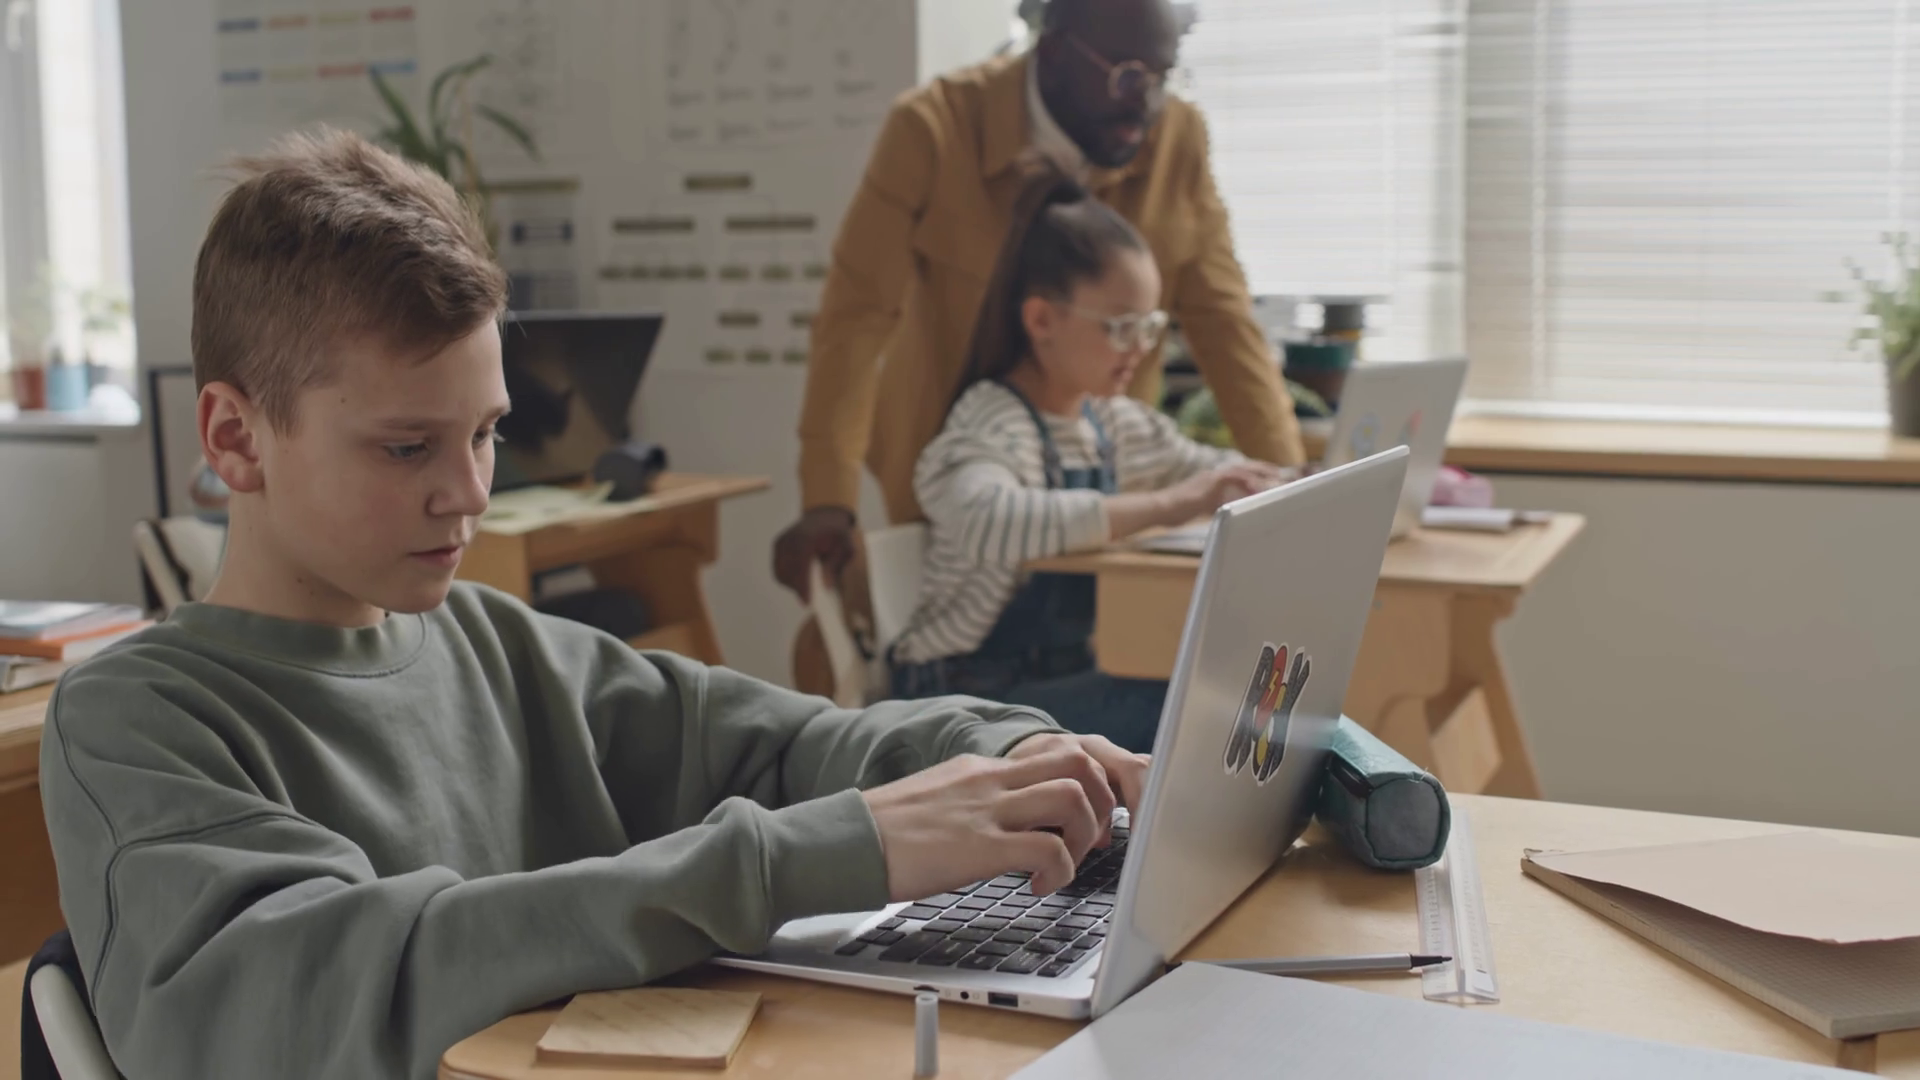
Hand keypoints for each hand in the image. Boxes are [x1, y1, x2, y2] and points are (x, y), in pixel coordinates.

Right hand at [771, 506, 855, 599]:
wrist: (824, 517)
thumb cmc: (837, 534)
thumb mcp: (846, 548)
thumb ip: (835, 566)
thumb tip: (826, 586)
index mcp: (806, 537)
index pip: (800, 565)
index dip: (802, 585)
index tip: (807, 602)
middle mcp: (789, 539)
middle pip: (788, 571)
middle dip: (798, 588)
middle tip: (810, 599)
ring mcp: (781, 542)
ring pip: (780, 572)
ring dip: (792, 584)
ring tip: (807, 587)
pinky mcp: (777, 545)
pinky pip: (778, 568)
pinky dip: (787, 577)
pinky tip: (800, 578)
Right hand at [863, 737, 1148, 901]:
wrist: (844, 841)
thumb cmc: (883, 831)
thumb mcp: (938, 797)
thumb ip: (975, 800)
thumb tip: (1005, 819)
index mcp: (980, 767)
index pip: (1055, 752)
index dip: (1087, 784)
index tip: (1086, 817)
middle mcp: (989, 780)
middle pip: (1077, 761)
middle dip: (1101, 800)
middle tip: (1093, 838)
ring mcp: (986, 811)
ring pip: (1072, 798)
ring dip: (1084, 836)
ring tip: (1066, 864)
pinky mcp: (978, 847)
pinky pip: (1047, 850)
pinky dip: (1059, 872)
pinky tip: (1037, 888)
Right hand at [1165, 461, 1289, 521]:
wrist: (1158, 508)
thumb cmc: (1174, 511)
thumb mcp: (1198, 509)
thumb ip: (1211, 506)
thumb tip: (1221, 511)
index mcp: (1210, 480)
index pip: (1236, 472)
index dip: (1253, 473)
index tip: (1268, 476)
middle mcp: (1212, 475)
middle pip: (1242, 467)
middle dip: (1261, 469)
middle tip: (1279, 473)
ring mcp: (1210, 477)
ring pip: (1240, 469)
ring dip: (1258, 474)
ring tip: (1274, 478)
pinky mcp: (1208, 482)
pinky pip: (1231, 477)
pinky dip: (1245, 481)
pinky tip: (1256, 487)